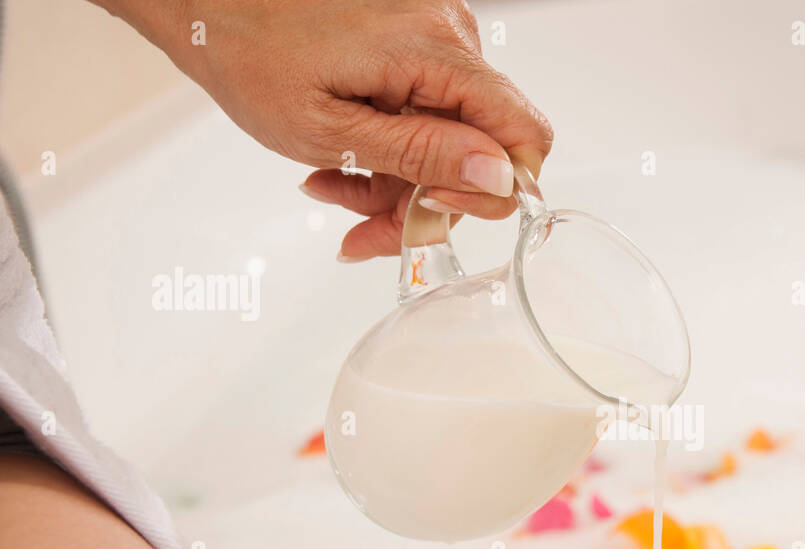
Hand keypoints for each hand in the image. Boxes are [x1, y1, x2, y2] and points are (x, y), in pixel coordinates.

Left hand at [96, 0, 551, 258]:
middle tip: (363, 227)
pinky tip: (342, 162)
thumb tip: (499, 178)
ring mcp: (434, 33)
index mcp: (437, 50)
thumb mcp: (331, 129)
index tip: (432, 210)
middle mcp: (450, 33)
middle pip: (481, 146)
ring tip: (334, 188)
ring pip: (450, 136)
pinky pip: (427, 110)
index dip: (493, 190)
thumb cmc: (248, 51)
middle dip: (425, 197)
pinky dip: (389, 145)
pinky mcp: (415, 38)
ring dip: (397, 178)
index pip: (525, 134)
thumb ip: (422, 154)